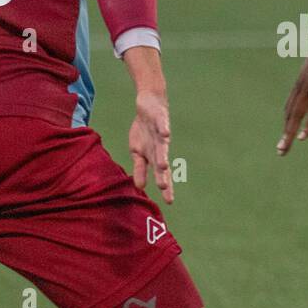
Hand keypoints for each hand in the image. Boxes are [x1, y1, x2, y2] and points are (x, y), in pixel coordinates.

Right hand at [129, 88, 172, 204]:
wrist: (149, 105)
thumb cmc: (144, 131)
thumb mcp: (138, 152)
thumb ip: (140, 169)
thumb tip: (140, 188)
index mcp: (154, 156)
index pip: (161, 174)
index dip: (166, 187)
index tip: (169, 202)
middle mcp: (160, 148)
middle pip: (161, 164)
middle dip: (163, 176)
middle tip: (164, 189)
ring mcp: (160, 134)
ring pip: (162, 146)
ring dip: (162, 156)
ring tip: (163, 166)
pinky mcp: (160, 119)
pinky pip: (162, 125)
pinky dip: (164, 129)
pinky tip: (166, 134)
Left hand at [277, 36, 307, 155]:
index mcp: (302, 80)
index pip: (291, 105)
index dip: (288, 120)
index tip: (286, 134)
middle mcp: (302, 85)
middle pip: (290, 113)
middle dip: (285, 132)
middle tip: (280, 150)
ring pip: (297, 114)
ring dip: (289, 133)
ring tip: (284, 148)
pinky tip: (302, 137)